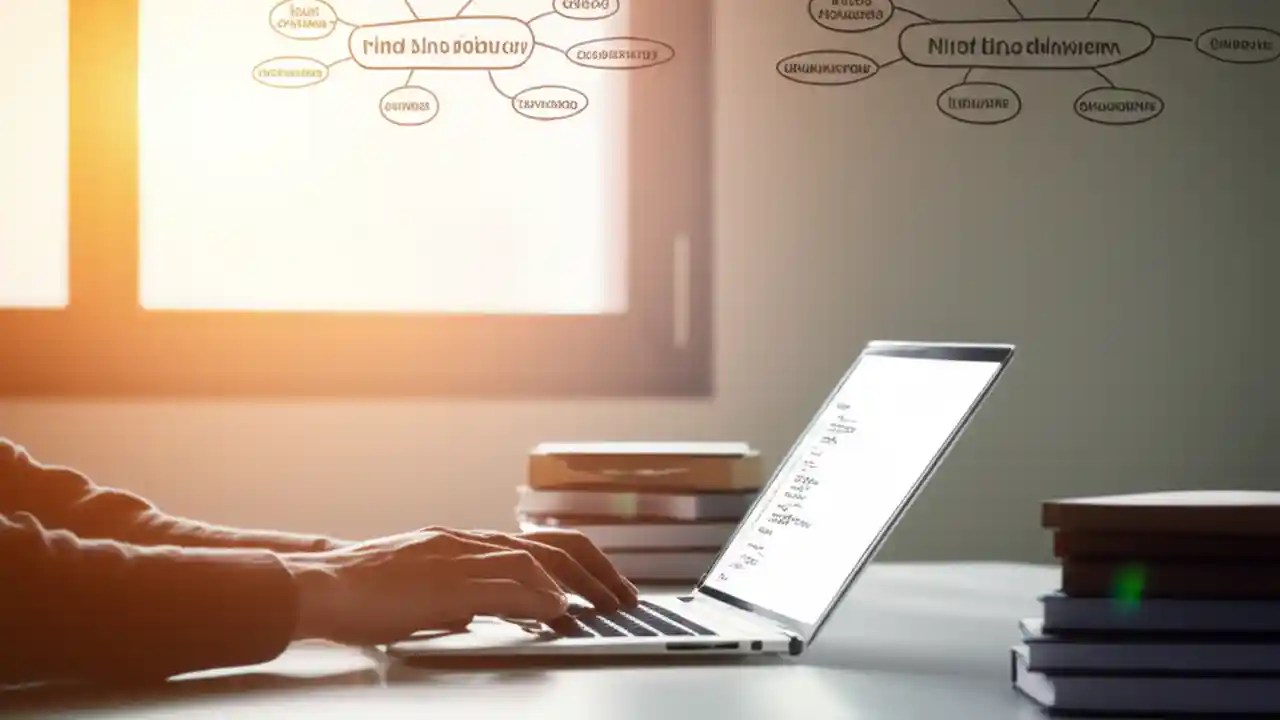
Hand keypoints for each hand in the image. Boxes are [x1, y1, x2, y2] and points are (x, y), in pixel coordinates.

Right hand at [284, 527, 636, 644]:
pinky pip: (507, 584)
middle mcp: (469, 541)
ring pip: (538, 560)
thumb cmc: (361, 590)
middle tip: (623, 595)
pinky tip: (561, 610)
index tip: (603, 584)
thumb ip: (454, 594)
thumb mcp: (420, 587)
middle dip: (596, 570)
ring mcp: (460, 557)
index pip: (536, 544)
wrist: (320, 583)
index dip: (578, 562)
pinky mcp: (449, 581)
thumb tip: (477, 611)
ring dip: (580, 584)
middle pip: (551, 545)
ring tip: (606, 605)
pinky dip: (541, 596)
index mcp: (464, 542)